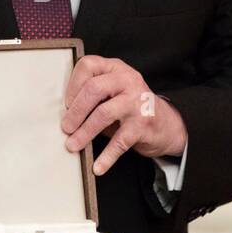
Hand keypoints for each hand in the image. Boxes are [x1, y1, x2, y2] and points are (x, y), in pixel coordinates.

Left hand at [61, 55, 187, 175]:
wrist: (167, 124)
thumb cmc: (131, 108)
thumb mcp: (113, 92)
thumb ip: (93, 94)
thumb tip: (64, 113)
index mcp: (116, 68)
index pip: (88, 65)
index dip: (73, 85)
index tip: (66, 104)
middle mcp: (128, 80)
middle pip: (93, 89)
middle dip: (76, 111)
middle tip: (65, 127)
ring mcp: (137, 102)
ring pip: (103, 114)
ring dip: (84, 132)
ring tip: (72, 145)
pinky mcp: (143, 124)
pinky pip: (120, 142)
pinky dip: (106, 157)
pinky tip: (97, 167)